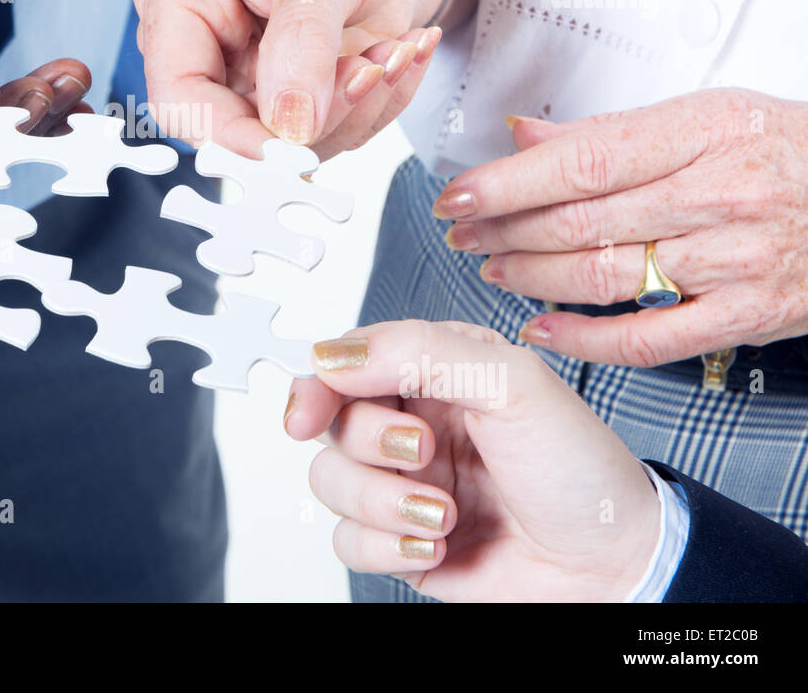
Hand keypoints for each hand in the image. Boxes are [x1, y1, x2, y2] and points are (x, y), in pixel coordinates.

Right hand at [131, 0, 445, 157]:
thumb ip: (302, 46)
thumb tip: (289, 127)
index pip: (179, 95)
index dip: (229, 134)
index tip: (294, 146)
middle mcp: (205, 43)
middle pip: (236, 129)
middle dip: (319, 113)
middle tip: (374, 69)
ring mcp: (249, 75)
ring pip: (290, 141)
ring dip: (359, 106)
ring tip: (399, 48)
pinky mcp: (291, 96)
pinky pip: (328, 135)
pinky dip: (374, 105)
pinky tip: (398, 54)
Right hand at [284, 321, 659, 601]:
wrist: (612, 566)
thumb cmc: (580, 470)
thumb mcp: (510, 382)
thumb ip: (416, 352)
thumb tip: (332, 356)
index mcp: (435, 372)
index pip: (347, 363)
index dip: (317, 384)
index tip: (307, 413)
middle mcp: (413, 423)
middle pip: (332, 424)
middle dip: (371, 445)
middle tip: (425, 453)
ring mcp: (404, 484)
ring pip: (331, 483)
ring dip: (382, 501)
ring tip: (443, 513)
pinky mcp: (401, 539)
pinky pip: (347, 541)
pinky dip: (386, 545)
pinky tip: (436, 543)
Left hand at [432, 88, 807, 365]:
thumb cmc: (790, 152)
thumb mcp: (707, 116)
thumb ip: (609, 131)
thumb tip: (524, 135)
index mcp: (704, 133)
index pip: (582, 161)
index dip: (507, 183)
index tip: (459, 195)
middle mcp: (719, 196)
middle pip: (581, 220)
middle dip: (504, 230)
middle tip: (462, 232)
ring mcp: (733, 261)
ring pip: (603, 276)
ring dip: (530, 276)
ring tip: (492, 267)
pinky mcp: (745, 316)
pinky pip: (647, 338)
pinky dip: (584, 339)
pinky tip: (541, 328)